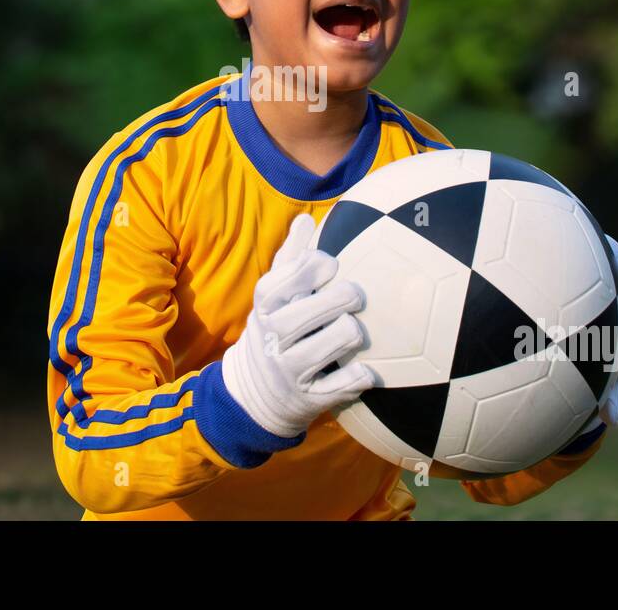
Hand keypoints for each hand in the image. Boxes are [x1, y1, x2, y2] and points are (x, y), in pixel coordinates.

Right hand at [221, 213, 375, 438]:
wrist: (252, 391)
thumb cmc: (276, 327)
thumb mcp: (273, 294)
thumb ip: (290, 258)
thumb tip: (305, 219)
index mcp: (266, 304)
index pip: (289, 277)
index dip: (315, 267)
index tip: (332, 265)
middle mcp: (274, 335)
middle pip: (318, 309)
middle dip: (345, 298)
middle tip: (355, 295)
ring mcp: (290, 369)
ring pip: (335, 343)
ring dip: (352, 334)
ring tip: (353, 330)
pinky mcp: (308, 399)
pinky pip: (343, 385)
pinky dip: (358, 376)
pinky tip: (366, 369)